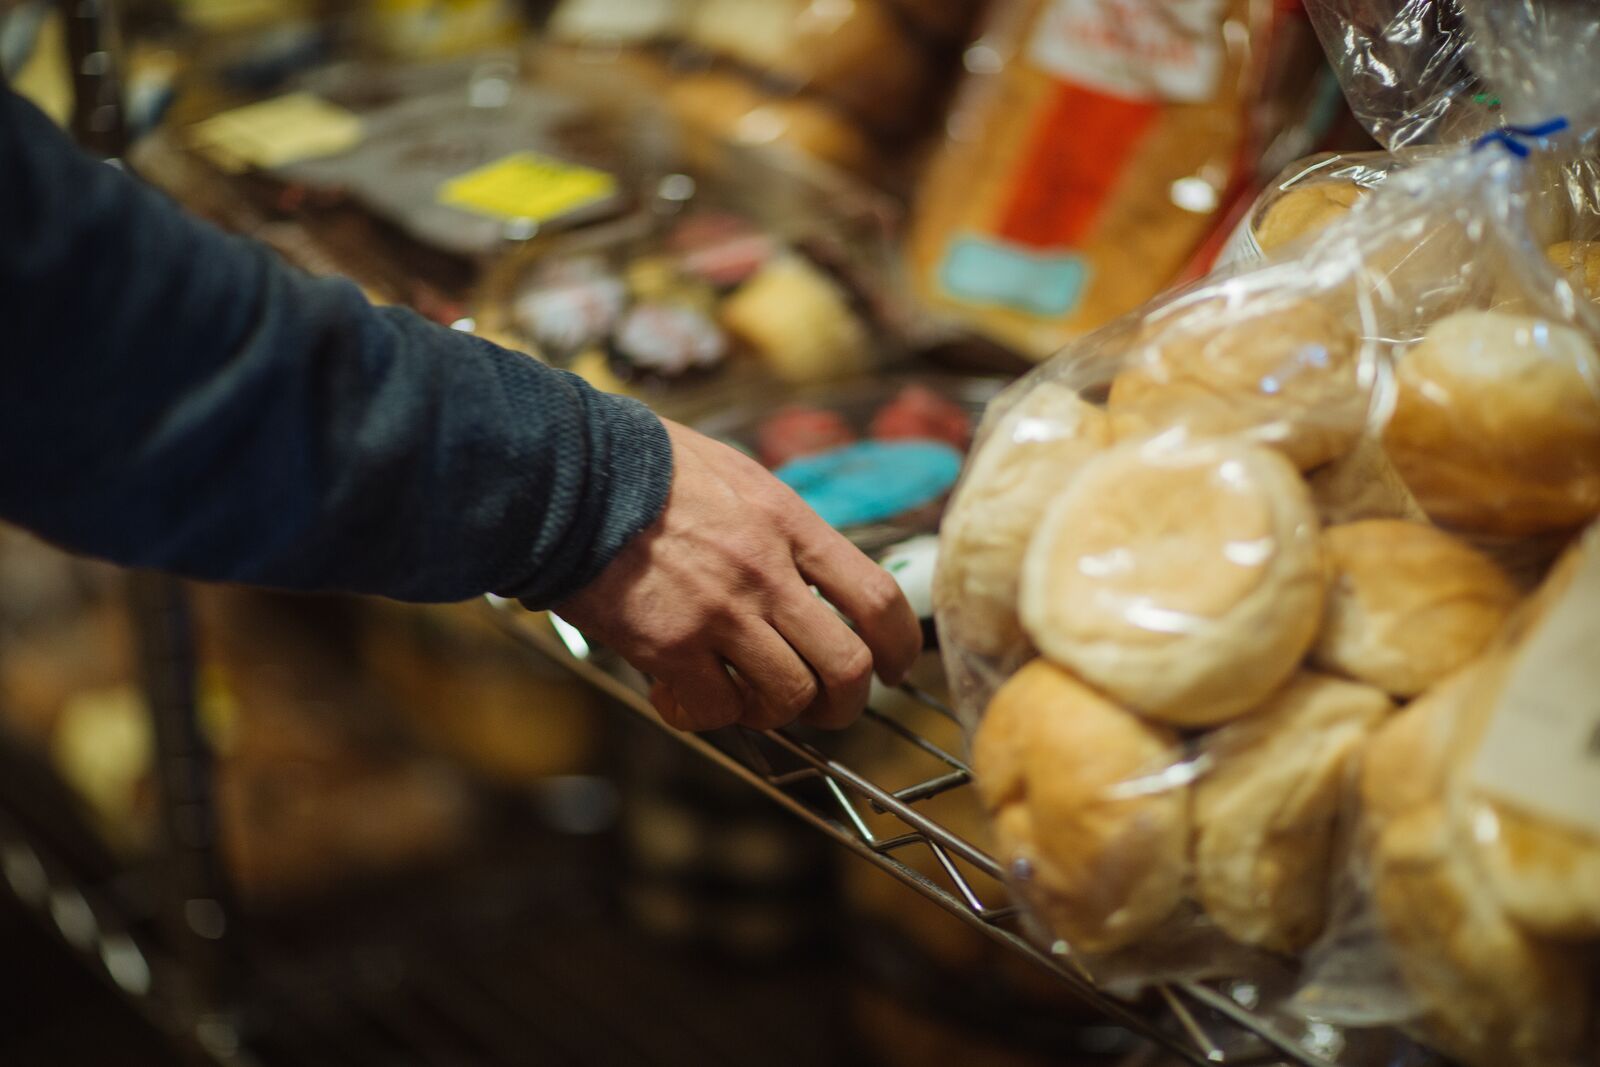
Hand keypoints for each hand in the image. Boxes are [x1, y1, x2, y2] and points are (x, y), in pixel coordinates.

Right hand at [556, 419, 920, 731]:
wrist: (568, 475)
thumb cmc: (644, 468)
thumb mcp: (734, 476)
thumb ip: (777, 527)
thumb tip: (806, 574)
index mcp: (788, 523)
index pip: (877, 597)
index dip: (900, 646)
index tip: (895, 668)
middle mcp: (765, 572)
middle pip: (848, 666)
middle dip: (845, 702)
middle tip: (825, 707)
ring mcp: (720, 611)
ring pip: (787, 698)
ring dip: (771, 712)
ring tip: (741, 696)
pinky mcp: (670, 645)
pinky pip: (714, 708)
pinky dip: (705, 714)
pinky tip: (680, 693)